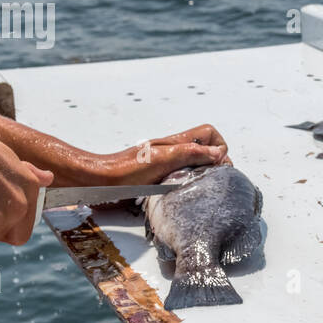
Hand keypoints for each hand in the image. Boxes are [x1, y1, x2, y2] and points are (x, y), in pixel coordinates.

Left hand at [85, 124, 229, 185]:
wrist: (103, 180)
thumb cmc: (127, 169)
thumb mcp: (163, 159)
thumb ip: (191, 153)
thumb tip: (218, 153)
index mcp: (178, 143)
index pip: (210, 133)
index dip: (219, 147)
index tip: (217, 165)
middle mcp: (175, 149)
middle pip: (206, 146)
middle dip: (215, 160)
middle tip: (212, 177)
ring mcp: (168, 160)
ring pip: (197, 160)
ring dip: (203, 170)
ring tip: (200, 184)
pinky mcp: (161, 173)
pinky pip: (184, 172)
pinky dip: (190, 179)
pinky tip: (184, 189)